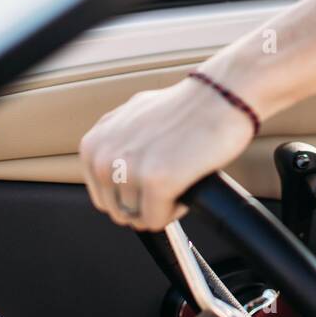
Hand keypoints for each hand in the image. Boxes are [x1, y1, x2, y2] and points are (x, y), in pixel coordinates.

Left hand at [78, 76, 255, 232]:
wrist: (221, 96)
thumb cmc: (186, 107)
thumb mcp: (131, 120)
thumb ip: (115, 147)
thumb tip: (112, 173)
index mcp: (93, 145)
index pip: (102, 197)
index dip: (131, 195)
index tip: (150, 183)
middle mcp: (104, 157)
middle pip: (119, 211)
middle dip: (146, 204)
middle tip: (169, 182)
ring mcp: (129, 170)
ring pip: (139, 218)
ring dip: (163, 205)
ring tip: (180, 178)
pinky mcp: (157, 183)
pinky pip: (157, 221)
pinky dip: (176, 210)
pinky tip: (187, 183)